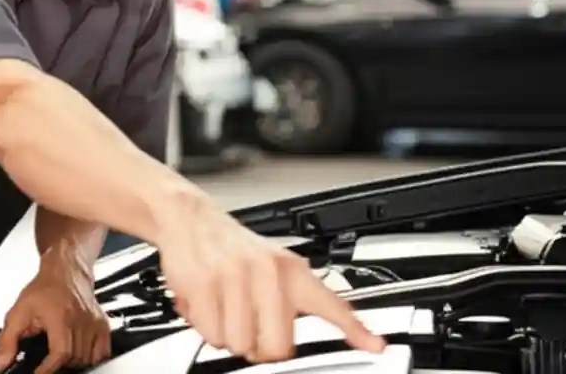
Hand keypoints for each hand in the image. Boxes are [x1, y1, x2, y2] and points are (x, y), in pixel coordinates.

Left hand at [0, 247, 111, 372]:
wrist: (65, 272)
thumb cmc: (44, 289)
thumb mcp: (18, 312)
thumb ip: (7, 340)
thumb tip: (1, 364)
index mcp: (60, 317)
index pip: (60, 353)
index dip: (48, 370)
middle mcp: (81, 321)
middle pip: (73, 359)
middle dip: (56, 366)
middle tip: (45, 362)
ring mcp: (94, 323)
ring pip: (86, 359)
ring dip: (72, 363)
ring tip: (58, 354)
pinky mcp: (103, 325)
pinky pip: (101, 353)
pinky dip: (89, 359)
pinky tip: (77, 353)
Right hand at [156, 196, 385, 362]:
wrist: (188, 217)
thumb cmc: (231, 249)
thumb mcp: (275, 265)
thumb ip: (304, 302)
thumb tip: (334, 341)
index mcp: (292, 270)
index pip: (331, 304)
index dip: (355, 330)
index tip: (377, 347)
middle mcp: (268, 272)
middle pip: (277, 348)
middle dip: (260, 348)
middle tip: (251, 327)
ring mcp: (235, 278)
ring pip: (239, 346)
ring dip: (228, 336)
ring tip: (224, 307)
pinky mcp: (204, 285)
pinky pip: (211, 336)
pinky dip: (205, 328)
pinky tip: (206, 304)